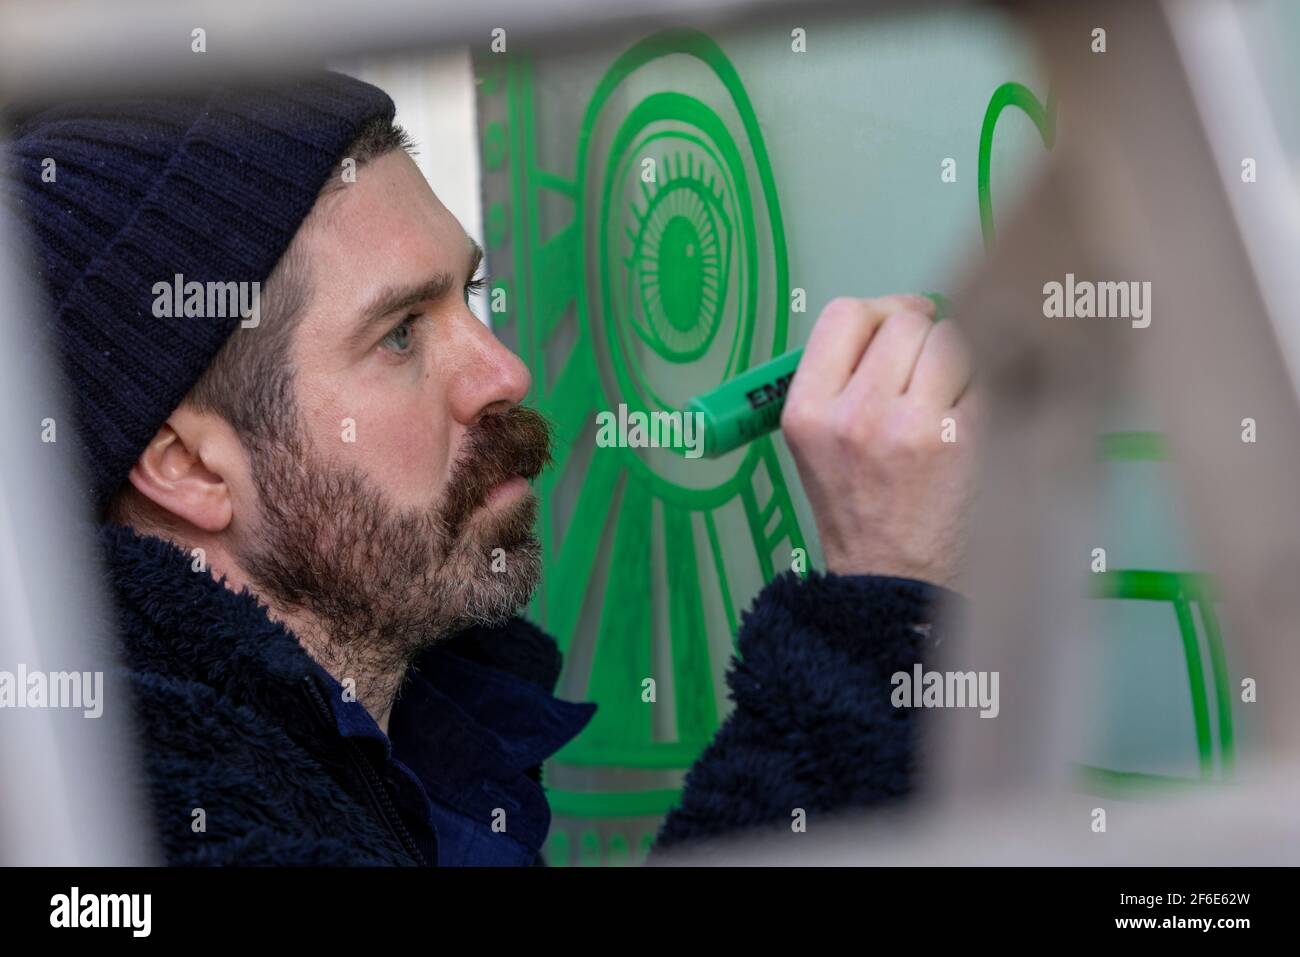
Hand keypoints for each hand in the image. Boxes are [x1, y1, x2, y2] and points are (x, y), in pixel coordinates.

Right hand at [780, 295, 978, 588]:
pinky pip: (987, 375)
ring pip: (952, 340)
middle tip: (929, 376)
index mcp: (808, 410)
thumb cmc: (858, 507)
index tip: (900, 329)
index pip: (845, 314)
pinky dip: (987, 390)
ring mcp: (911, 425)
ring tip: (950, 400)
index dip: (879, 311)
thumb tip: (908, 314)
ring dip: (960, 361)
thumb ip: (845, 375)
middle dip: (923, 340)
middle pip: (905, 322)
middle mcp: (855, 413)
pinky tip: (973, 421)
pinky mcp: (964, 439)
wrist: (892, 578)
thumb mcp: (816, 440)